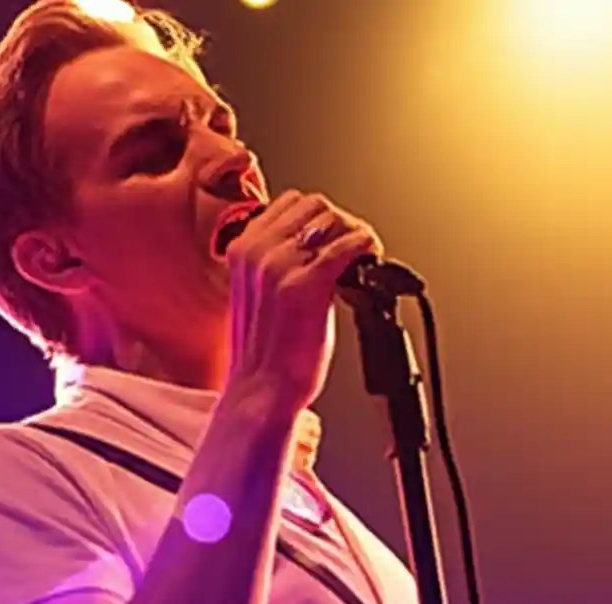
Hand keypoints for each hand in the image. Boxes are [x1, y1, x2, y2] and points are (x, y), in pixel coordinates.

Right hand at [224, 190, 382, 411]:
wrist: (263, 390)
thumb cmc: (265, 351)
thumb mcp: (258, 292)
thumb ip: (276, 262)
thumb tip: (315, 243)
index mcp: (240, 249)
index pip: (289, 203)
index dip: (319, 218)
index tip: (334, 237)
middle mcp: (256, 251)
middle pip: (312, 205)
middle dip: (339, 222)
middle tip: (354, 249)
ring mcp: (278, 266)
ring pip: (331, 219)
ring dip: (354, 234)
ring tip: (364, 259)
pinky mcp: (306, 285)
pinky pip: (347, 247)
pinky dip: (365, 249)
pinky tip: (371, 264)